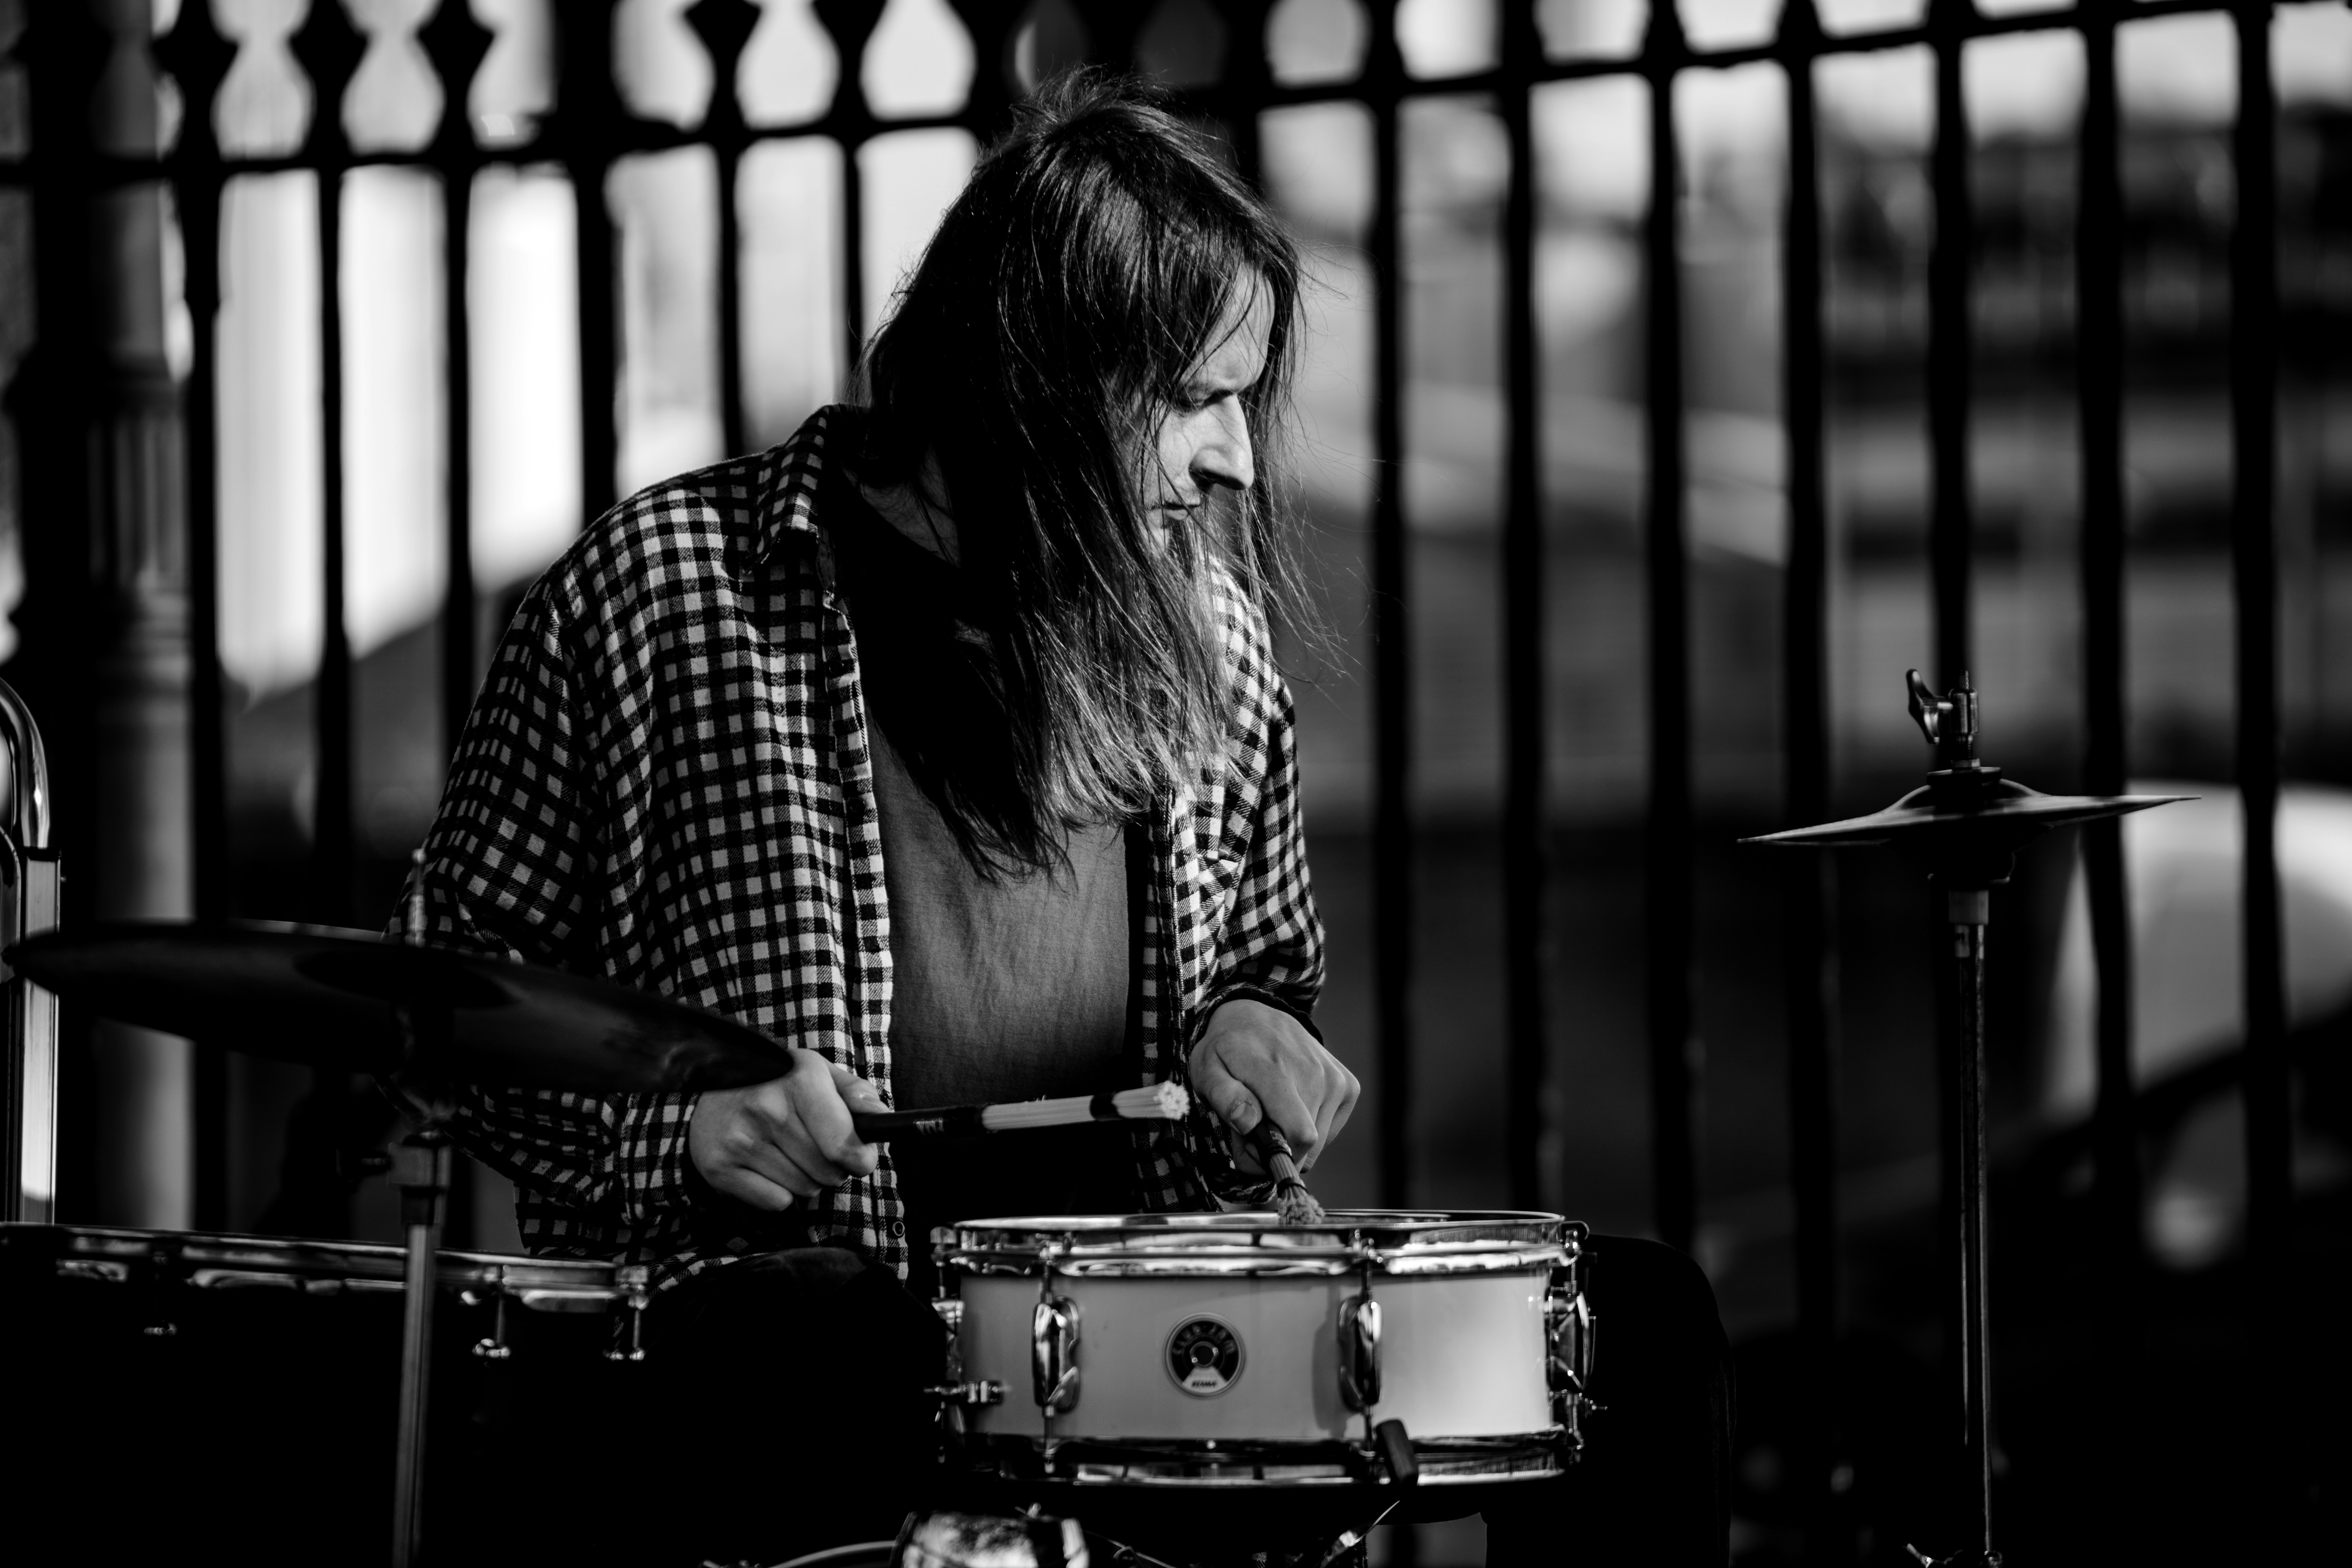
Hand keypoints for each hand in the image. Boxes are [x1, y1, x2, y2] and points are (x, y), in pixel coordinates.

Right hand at [688, 1048, 885, 1210]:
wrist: (712, 1080)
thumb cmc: (779, 1081)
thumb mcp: (819, 1073)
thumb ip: (857, 1094)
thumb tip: (882, 1119)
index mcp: (799, 1081)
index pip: (844, 1146)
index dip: (861, 1159)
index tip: (858, 1156)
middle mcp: (766, 1109)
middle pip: (828, 1173)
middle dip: (831, 1166)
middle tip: (814, 1146)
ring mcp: (739, 1140)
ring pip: (804, 1190)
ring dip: (805, 1178)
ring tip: (787, 1151)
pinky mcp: (718, 1167)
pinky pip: (776, 1203)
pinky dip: (778, 1192)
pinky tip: (765, 1165)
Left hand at [1188, 998, 1359, 1172]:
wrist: (1255, 1015)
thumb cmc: (1226, 1050)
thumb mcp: (1206, 1070)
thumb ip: (1224, 1097)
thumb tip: (1248, 1122)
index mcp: (1277, 1071)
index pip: (1300, 1136)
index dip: (1273, 1155)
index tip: (1249, 1143)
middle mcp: (1315, 1074)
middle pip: (1306, 1146)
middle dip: (1277, 1147)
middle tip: (1254, 1126)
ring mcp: (1335, 1079)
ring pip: (1319, 1142)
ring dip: (1292, 1137)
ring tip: (1271, 1110)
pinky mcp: (1348, 1085)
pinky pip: (1330, 1130)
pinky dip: (1310, 1126)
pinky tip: (1292, 1104)